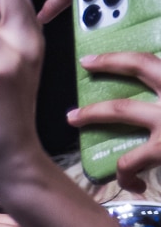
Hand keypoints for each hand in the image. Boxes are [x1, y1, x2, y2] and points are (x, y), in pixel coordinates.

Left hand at [70, 51, 160, 193]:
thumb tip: (158, 87)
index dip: (143, 48)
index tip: (124, 44)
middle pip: (142, 64)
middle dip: (111, 61)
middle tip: (87, 63)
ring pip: (120, 108)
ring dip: (91, 113)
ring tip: (73, 117)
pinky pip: (128, 160)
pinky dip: (123, 173)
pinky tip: (131, 183)